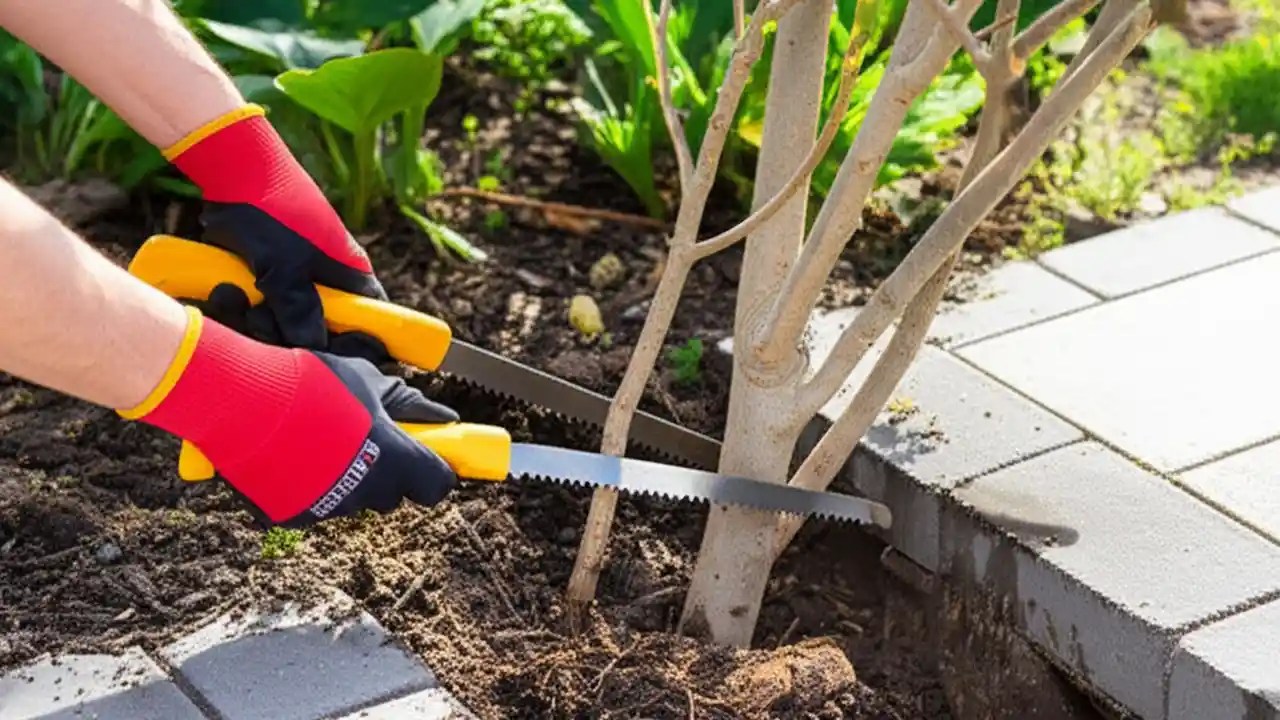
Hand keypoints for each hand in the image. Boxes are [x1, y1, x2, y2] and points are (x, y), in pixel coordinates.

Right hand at [121, 308, 457, 525]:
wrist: (241, 402)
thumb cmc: (311, 383)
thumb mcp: (366, 380)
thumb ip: (406, 403)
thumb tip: (444, 417)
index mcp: (395, 460)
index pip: (438, 485)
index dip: (436, 469)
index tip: (429, 453)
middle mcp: (368, 492)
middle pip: (393, 493)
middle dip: (385, 469)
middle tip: (362, 437)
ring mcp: (330, 508)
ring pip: (352, 498)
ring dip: (344, 476)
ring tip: (318, 439)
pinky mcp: (293, 516)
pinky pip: (313, 504)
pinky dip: (308, 485)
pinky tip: (291, 455)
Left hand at [166, 105, 382, 350]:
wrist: (235, 170)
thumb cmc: (272, 213)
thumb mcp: (286, 268)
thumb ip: (301, 312)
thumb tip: (318, 352)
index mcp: (350, 275)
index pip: (372, 319)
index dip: (361, 342)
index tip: (336, 358)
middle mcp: (327, 278)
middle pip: (320, 328)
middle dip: (287, 332)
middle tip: (262, 319)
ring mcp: (296, 276)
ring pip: (283, 319)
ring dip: (255, 317)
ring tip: (233, 295)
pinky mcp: (267, 272)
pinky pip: (260, 303)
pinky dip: (241, 303)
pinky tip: (223, 288)